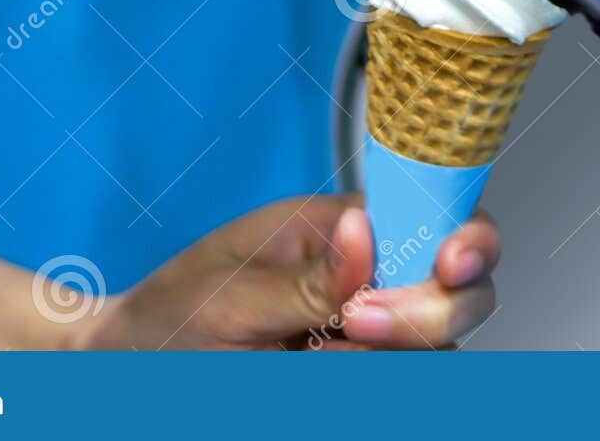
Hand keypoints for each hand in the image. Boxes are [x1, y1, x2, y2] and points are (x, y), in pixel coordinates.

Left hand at [71, 194, 498, 349]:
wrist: (131, 376)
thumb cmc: (171, 319)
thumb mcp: (229, 293)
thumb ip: (307, 278)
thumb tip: (366, 233)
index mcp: (347, 229)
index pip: (439, 217)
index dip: (468, 237)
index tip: (451, 263)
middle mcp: (373, 280)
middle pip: (463, 294)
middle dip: (426, 314)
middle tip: (354, 326)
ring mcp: (374, 337)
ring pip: (438, 354)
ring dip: (387, 356)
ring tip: (307, 357)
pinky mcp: (362, 375)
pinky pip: (401, 383)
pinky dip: (368, 382)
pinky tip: (316, 373)